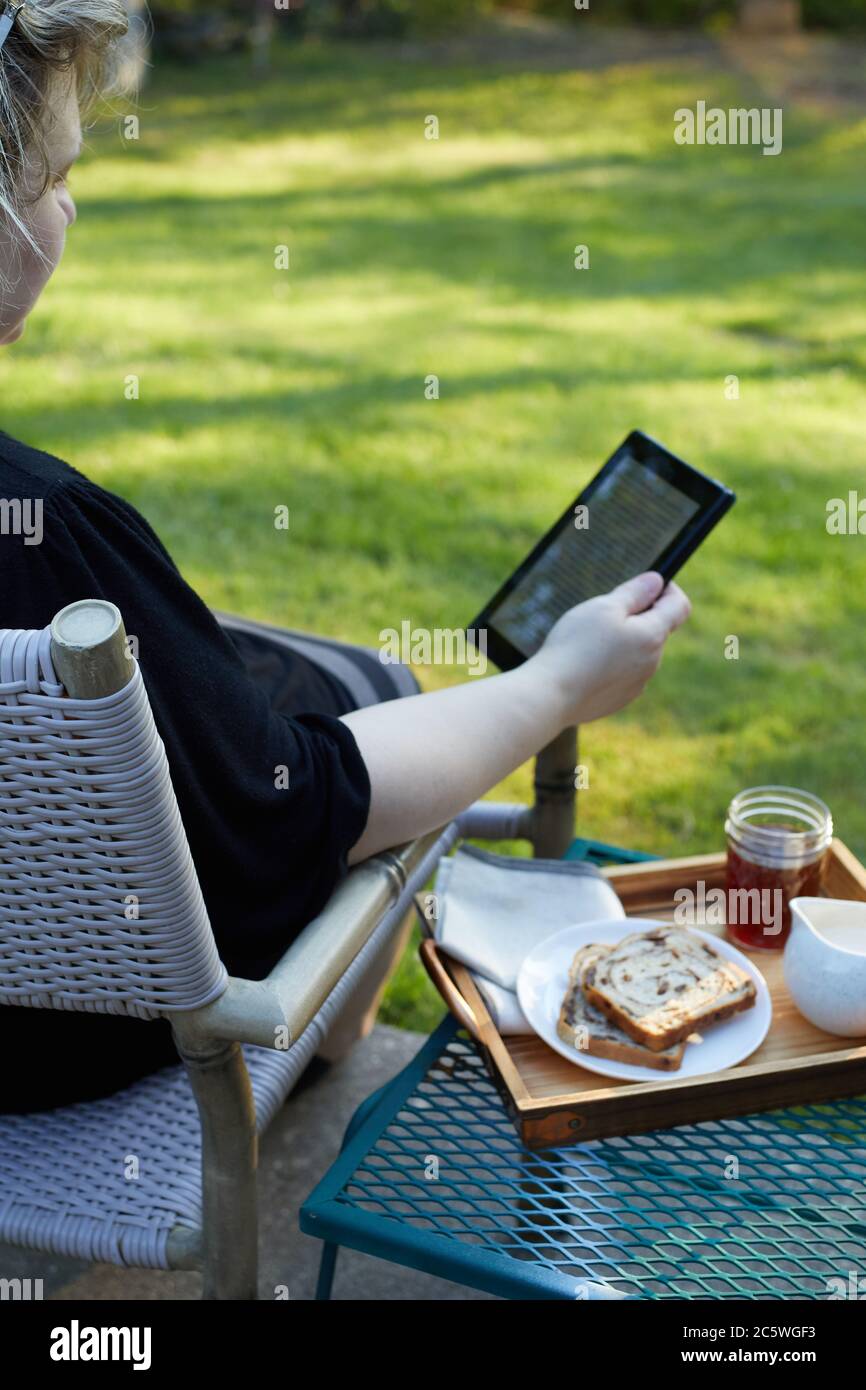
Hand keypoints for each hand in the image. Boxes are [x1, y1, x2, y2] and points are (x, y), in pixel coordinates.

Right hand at [530, 572, 690, 727]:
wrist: (552, 696)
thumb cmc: (576, 646)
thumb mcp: (604, 607)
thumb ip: (635, 592)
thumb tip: (657, 581)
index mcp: (653, 635)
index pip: (679, 606)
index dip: (667, 589)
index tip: (645, 586)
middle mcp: (652, 662)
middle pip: (655, 630)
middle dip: (637, 617)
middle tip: (602, 615)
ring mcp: (637, 684)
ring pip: (637, 653)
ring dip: (622, 642)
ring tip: (588, 643)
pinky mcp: (620, 699)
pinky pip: (622, 674)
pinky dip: (610, 665)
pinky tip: (584, 665)